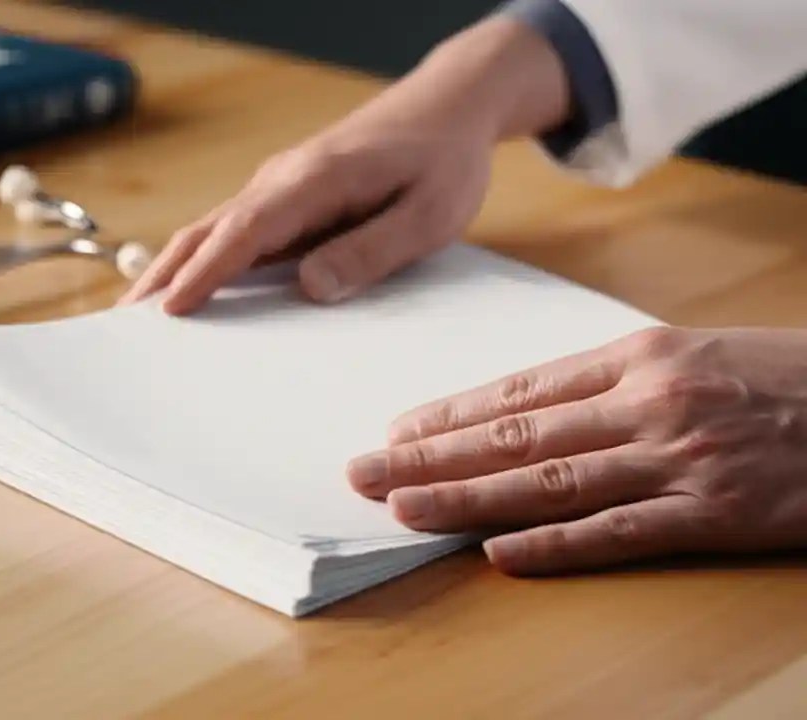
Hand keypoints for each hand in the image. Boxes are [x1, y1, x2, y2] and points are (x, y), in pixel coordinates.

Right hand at [118, 17, 571, 314]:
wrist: (447, 107)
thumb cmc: (443, 161)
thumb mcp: (429, 214)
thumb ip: (370, 250)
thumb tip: (309, 286)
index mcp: (315, 180)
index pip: (246, 230)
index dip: (206, 271)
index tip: (171, 308)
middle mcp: (283, 180)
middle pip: (209, 229)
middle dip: (164, 276)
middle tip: (125, 326)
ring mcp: (278, 188)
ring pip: (214, 230)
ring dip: (174, 270)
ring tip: (139, 319)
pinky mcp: (284, 199)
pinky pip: (235, 232)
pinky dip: (203, 261)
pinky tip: (190, 293)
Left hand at [348, 326, 806, 574]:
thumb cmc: (781, 378)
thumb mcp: (693, 355)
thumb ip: (612, 383)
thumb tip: (526, 414)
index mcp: (638, 355)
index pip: (520, 391)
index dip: (449, 415)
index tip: (395, 433)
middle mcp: (647, 400)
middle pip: (515, 435)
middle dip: (430, 457)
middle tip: (363, 473)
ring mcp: (679, 456)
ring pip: (549, 481)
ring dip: (467, 498)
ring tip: (403, 510)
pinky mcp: (715, 511)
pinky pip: (619, 532)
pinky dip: (556, 544)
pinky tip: (500, 554)